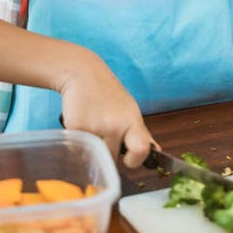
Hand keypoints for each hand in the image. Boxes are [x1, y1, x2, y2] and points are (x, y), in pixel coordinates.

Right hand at [59, 52, 156, 167]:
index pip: (141, 150)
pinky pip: (78, 148)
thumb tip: (156, 151)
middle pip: (113, 158)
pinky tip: (82, 123)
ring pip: (95, 156)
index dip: (135, 160)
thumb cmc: (108, 92)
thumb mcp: (129, 110)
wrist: (82, 73)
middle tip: (104, 135)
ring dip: (92, 148)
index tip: (128, 158)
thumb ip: (139, 133)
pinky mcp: (76, 128)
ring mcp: (95, 127)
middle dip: (109, 154)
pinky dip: (79, 141)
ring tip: (93, 127)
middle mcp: (115, 125)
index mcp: (132, 120)